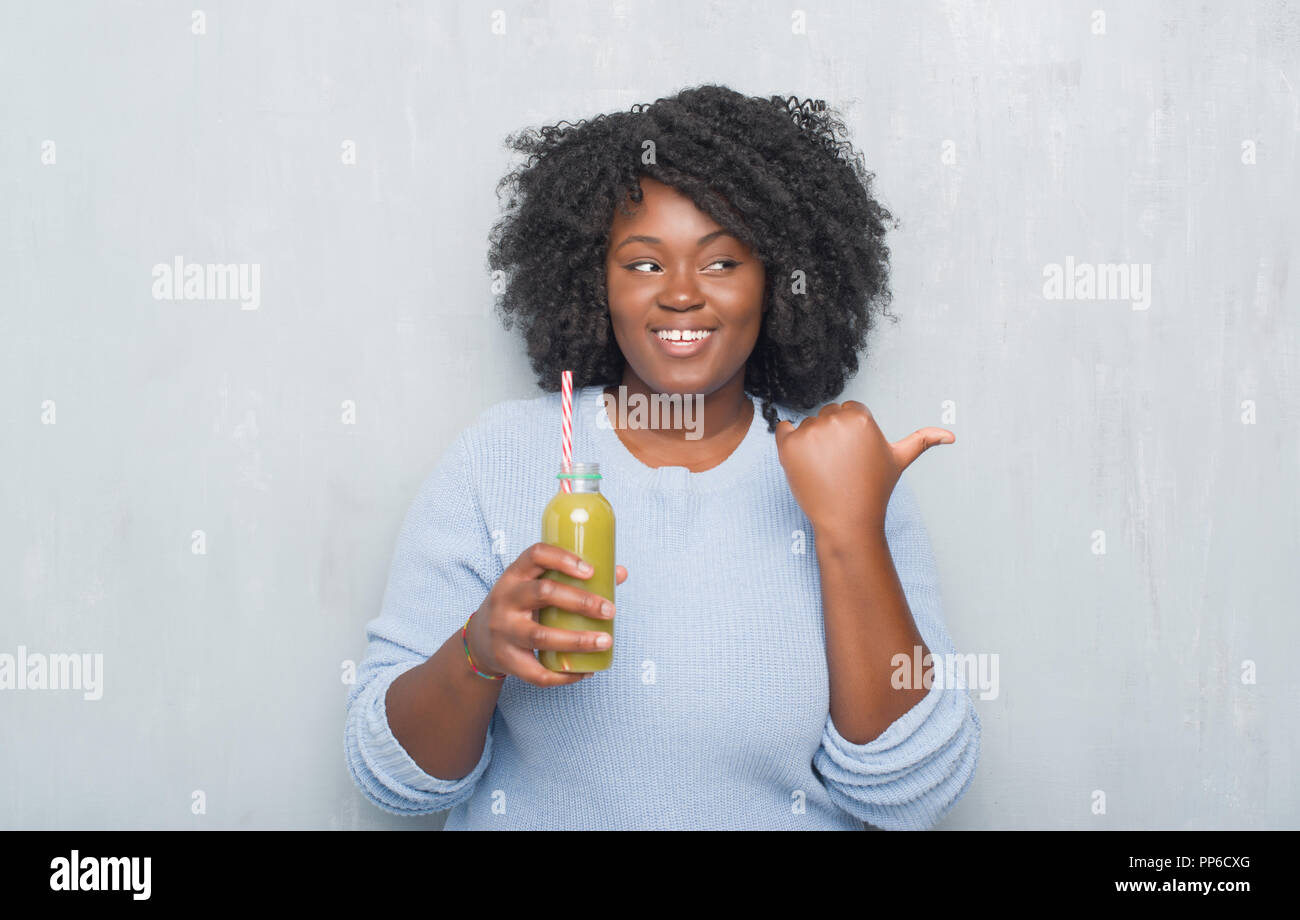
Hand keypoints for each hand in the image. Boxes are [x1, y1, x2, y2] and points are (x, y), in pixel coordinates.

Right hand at [465, 542, 627, 686]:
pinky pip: (537, 672)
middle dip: (581, 601)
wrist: (479, 640)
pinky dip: (564, 674)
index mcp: (515, 575)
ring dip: (578, 640)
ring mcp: (503, 631)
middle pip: (543, 593)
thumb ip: (572, 578)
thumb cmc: (521, 606)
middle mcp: (505, 599)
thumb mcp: (535, 585)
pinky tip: (586, 671)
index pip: (536, 555)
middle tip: (609, 610)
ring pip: (541, 636)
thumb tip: (620, 573)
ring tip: (605, 641)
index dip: (564, 559)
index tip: (591, 570)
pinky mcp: (506, 660)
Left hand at [774, 401, 953, 539]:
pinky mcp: (788, 445)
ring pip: (806, 426)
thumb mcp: (899, 460)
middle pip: (826, 416)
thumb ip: (922, 440)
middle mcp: (835, 419)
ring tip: (824, 469)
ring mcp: (810, 431)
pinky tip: (803, 462)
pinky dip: (788, 443)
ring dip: (810, 444)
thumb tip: (951, 435)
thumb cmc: (874, 490)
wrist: (847, 521)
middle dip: (830, 438)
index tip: (854, 457)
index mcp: (860, 416)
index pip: (847, 411)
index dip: (849, 436)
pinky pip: (782, 430)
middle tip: (839, 466)